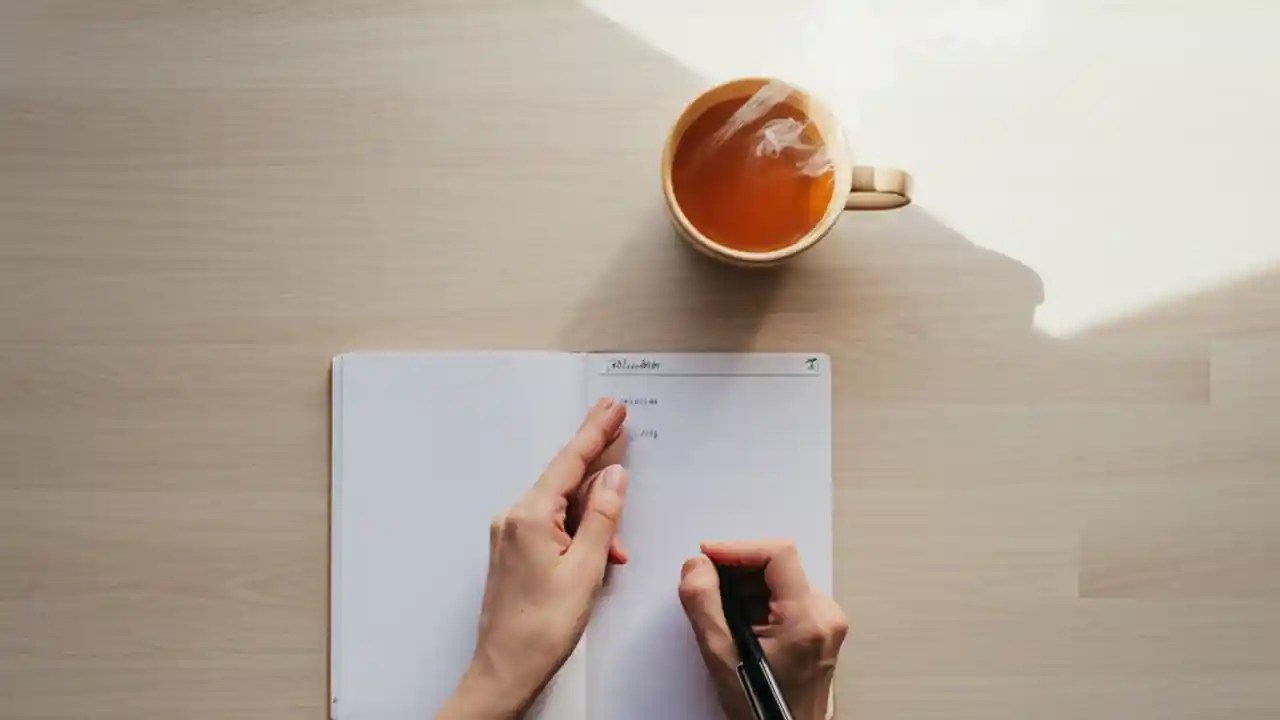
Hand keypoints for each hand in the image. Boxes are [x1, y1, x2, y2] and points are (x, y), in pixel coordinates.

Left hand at [439, 399, 628, 718]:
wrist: (505, 668)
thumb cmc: (540, 629)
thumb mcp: (586, 569)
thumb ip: (602, 517)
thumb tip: (613, 477)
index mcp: (529, 516)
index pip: (570, 462)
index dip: (595, 432)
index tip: (612, 409)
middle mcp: (514, 518)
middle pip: (563, 477)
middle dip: (595, 455)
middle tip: (616, 419)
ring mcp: (510, 534)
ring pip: (560, 504)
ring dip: (592, 512)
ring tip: (616, 540)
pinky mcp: (513, 551)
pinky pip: (552, 524)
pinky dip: (578, 530)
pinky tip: (599, 551)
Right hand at [679, 541, 848, 719]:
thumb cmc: (762, 712)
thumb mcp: (720, 656)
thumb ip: (703, 604)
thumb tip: (696, 567)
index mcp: (807, 620)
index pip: (778, 555)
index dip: (738, 548)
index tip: (710, 555)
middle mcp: (825, 616)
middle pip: (778, 566)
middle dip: (738, 570)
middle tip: (708, 584)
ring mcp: (826, 622)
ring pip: (780, 580)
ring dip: (746, 586)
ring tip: (723, 611)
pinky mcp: (820, 627)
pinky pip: (786, 596)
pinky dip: (758, 600)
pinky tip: (741, 621)